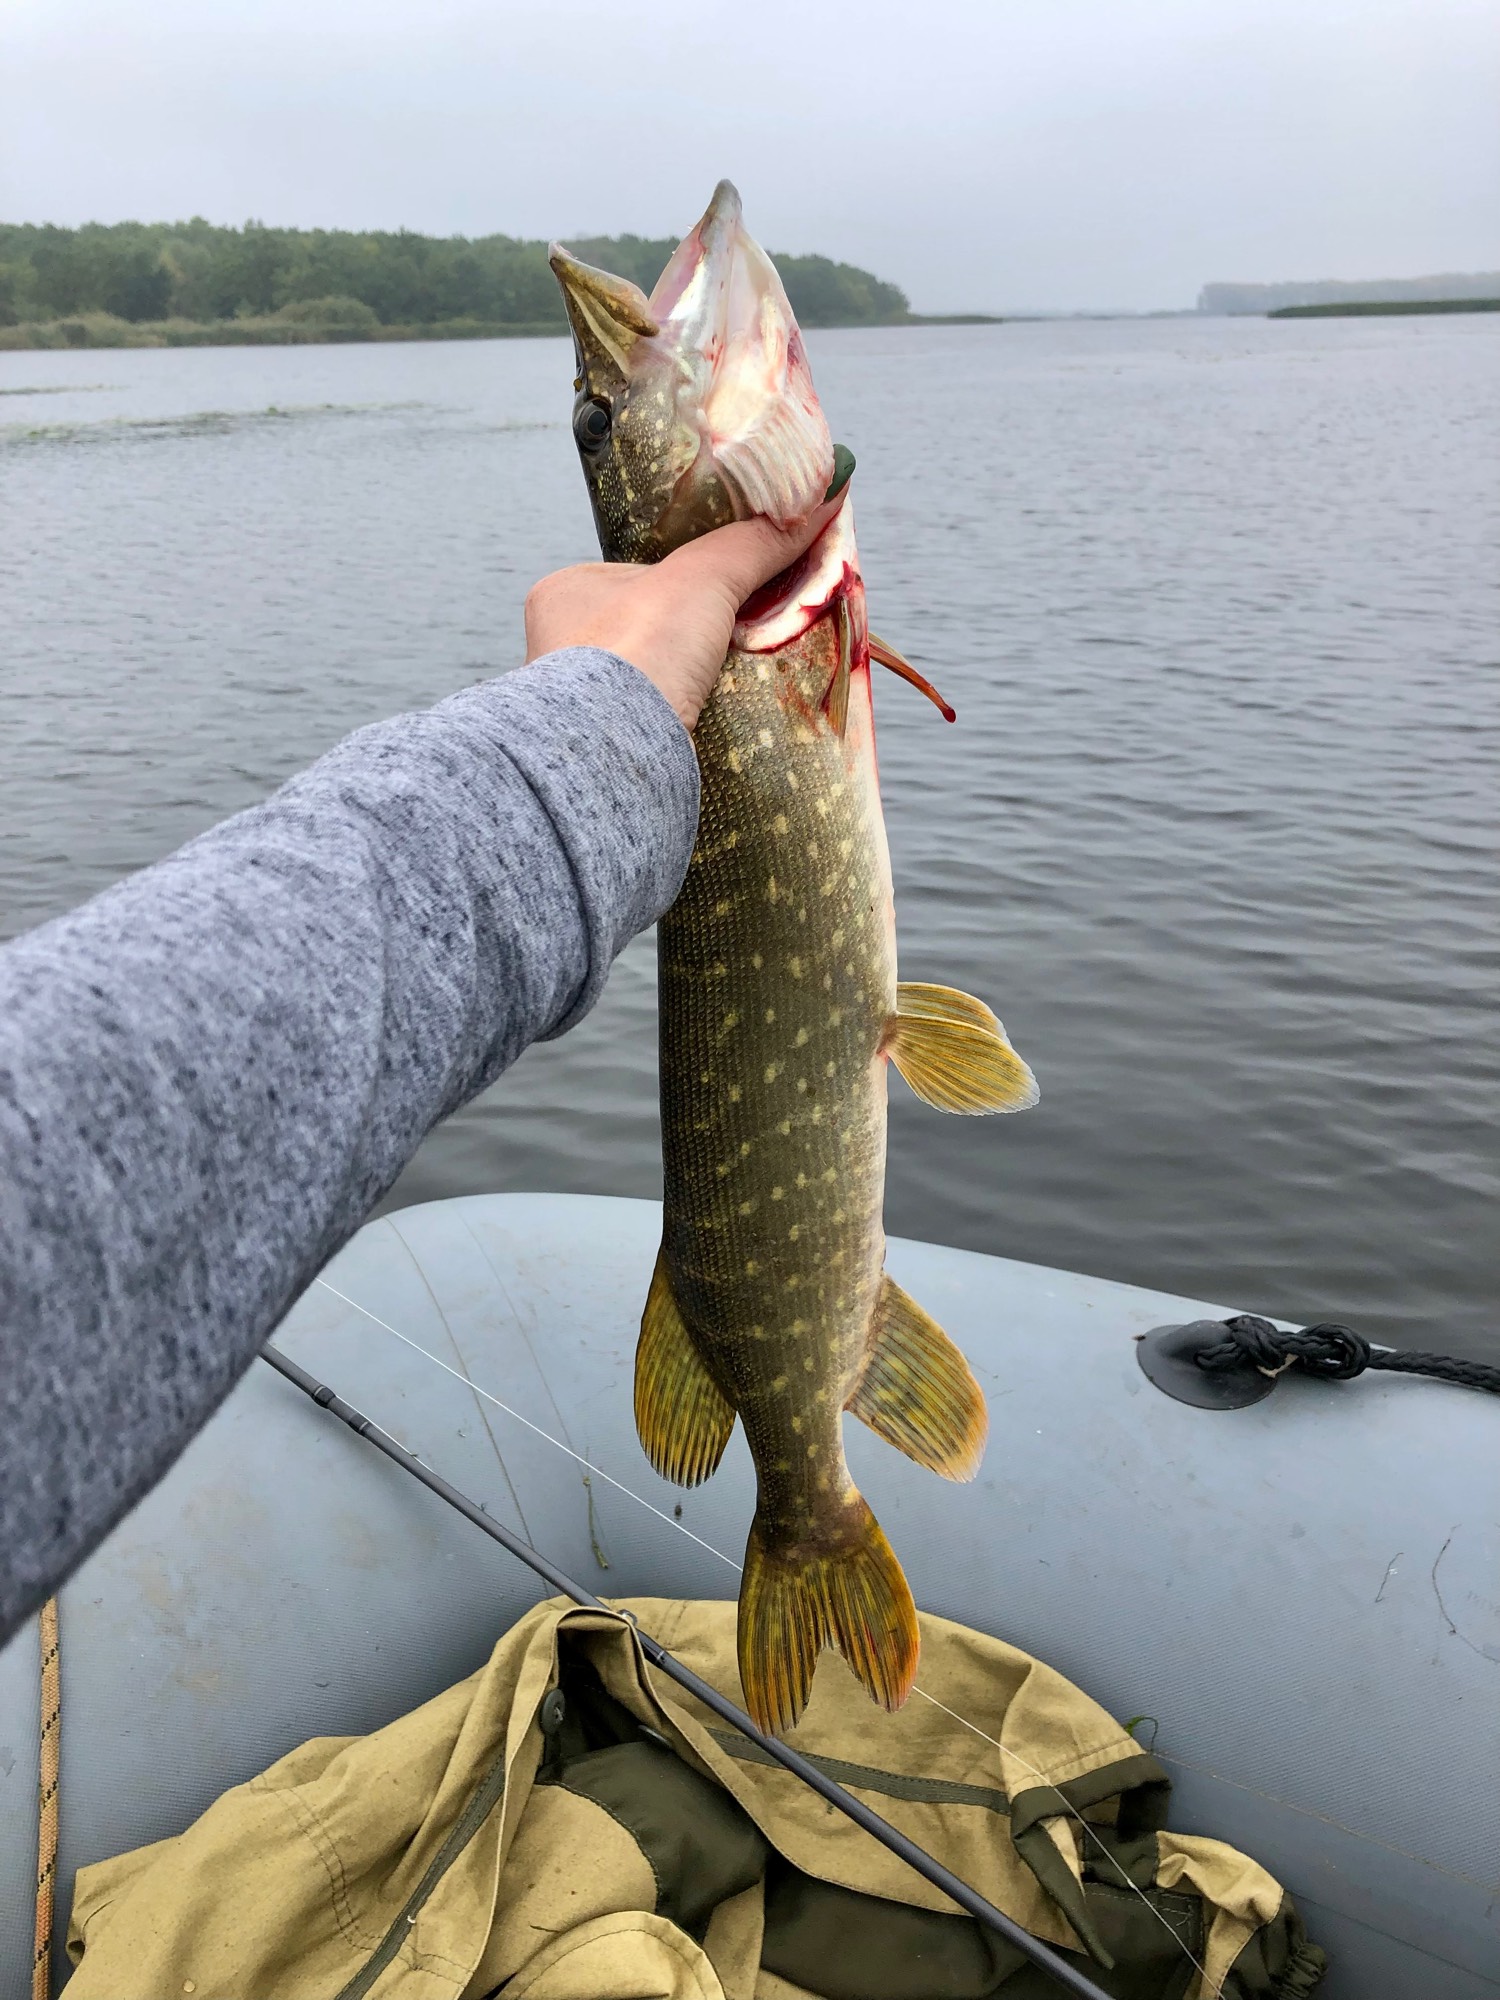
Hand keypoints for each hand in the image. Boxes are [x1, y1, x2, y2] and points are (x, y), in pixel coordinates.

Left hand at [523, 495, 847, 730]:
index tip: (740, 582)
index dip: (693, 575)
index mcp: (565, 594)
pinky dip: (706, 721)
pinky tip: (739, 720)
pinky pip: (670, 726)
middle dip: (707, 634)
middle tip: (759, 632)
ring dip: (710, 682)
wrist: (610, 759)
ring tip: (758, 678)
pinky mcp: (615, 753)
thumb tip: (826, 492)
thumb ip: (758, 540)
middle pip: (659, 629)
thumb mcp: (705, 578)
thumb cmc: (636, 652)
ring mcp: (589, 706)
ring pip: (666, 681)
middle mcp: (565, 650)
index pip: (641, 572)